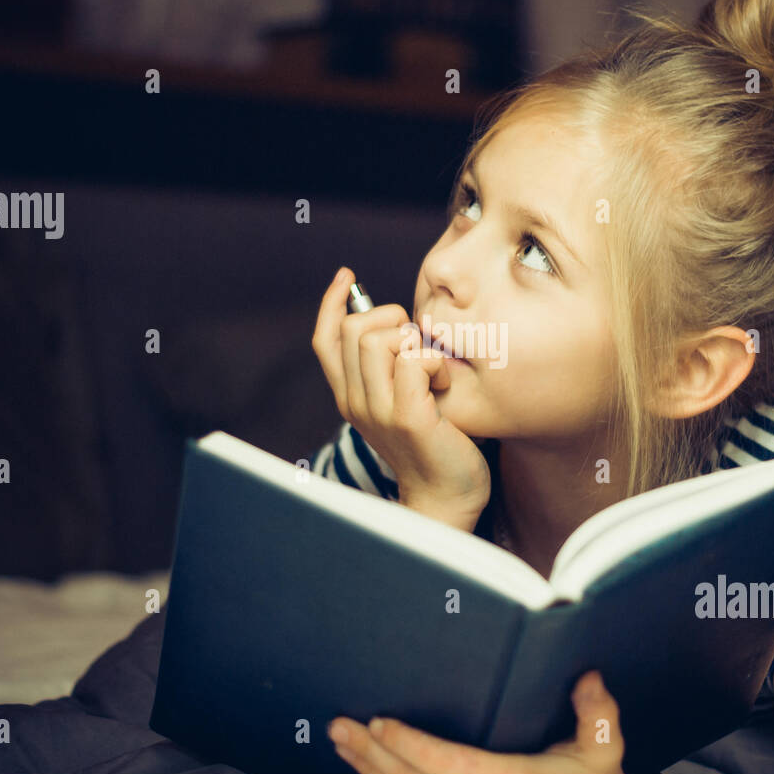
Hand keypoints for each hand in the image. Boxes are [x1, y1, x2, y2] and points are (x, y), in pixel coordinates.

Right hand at [311, 266, 490, 531]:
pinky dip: (436, 362)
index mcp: (349, 397)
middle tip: (418, 344)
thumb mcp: (402, 400)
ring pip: (382, 339)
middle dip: (392, 319)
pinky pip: (415, 359)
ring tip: (433, 370)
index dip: (332, 302)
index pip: (325, 339)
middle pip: (356, 328)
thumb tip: (396, 321)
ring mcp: (378, 411)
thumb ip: (390, 367)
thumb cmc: (436, 444)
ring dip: (416, 342)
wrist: (448, 497)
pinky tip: (445, 384)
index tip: (348, 276)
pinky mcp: (407, 417)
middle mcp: (355, 402)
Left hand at [327, 670, 627, 773]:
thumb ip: (597, 716)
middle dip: (371, 755)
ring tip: (342, 742)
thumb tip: (590, 678)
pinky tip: (366, 768)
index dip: (412, 746)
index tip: (381, 723)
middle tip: (340, 727)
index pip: (450, 766)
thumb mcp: (602, 753)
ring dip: (368, 770)